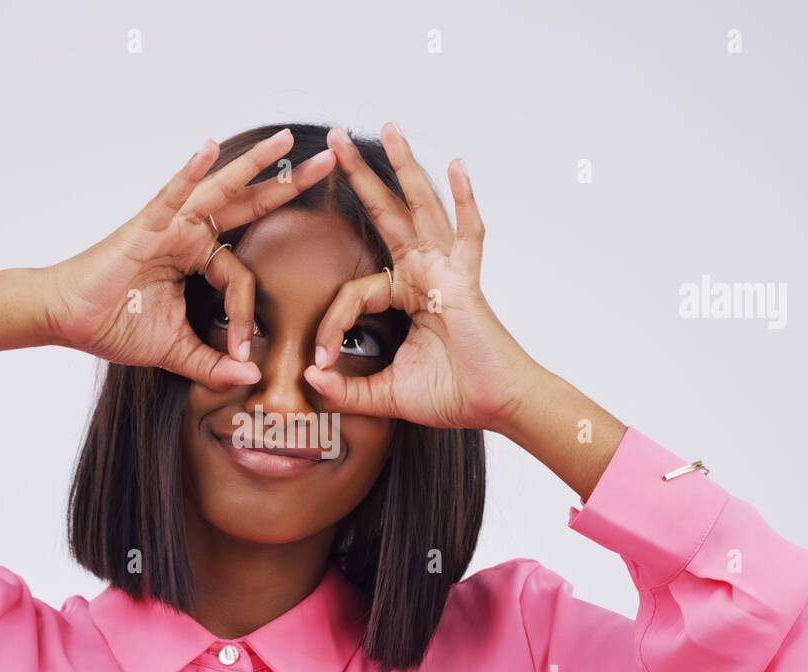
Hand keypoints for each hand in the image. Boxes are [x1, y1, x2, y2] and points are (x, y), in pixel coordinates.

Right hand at [47, 129, 335, 388]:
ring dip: (254, 164)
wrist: (68, 320)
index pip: (242, 275)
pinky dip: (190, 172)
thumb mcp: (177, 351)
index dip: (244, 314)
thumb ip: (214, 365)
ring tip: (287, 140)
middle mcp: (188, 234)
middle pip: (248, 204)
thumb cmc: (114, 325)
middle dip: (288, 185)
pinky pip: (172, 195)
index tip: (239, 351)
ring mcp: (169, 225)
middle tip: (328, 165)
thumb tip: (250, 378)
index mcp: (197, 259)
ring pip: (220, 189)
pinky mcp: (145, 226)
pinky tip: (209, 148)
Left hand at [302, 123, 538, 430]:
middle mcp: (425, 273)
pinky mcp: (466, 279)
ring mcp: (447, 270)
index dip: (331, 325)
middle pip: (386, 214)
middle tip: (333, 140)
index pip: (354, 290)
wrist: (495, 406)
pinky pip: (467, 233)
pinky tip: (457, 164)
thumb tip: (311, 382)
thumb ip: (347, 391)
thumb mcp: (386, 394)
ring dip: (404, 167)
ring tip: (389, 129)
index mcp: (405, 295)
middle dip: (359, 177)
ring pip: (422, 208)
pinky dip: (464, 200)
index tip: (321, 362)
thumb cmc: (452, 395)